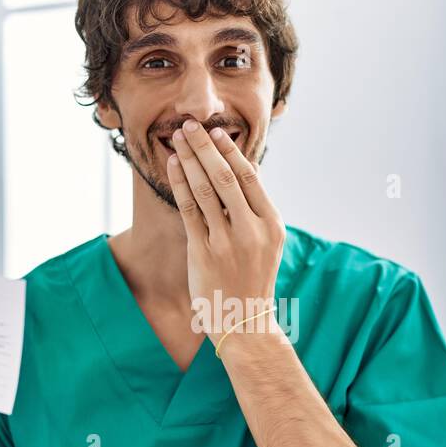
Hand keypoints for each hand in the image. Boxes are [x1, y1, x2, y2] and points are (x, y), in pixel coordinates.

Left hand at [166, 119, 285, 342]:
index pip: (250, 178)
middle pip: (226, 177)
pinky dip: (180, 184)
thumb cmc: (254, 278)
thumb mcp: (267, 242)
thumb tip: (245, 169)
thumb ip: (256, 209)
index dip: (230, 152)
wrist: (244, 321)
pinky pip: (189, 210)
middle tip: (190, 125)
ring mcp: (226, 242)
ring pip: (205, 190)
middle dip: (205, 147)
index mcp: (271, 224)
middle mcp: (251, 231)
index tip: (217, 133)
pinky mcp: (203, 253)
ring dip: (189, 160)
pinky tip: (174, 166)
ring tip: (177, 139)